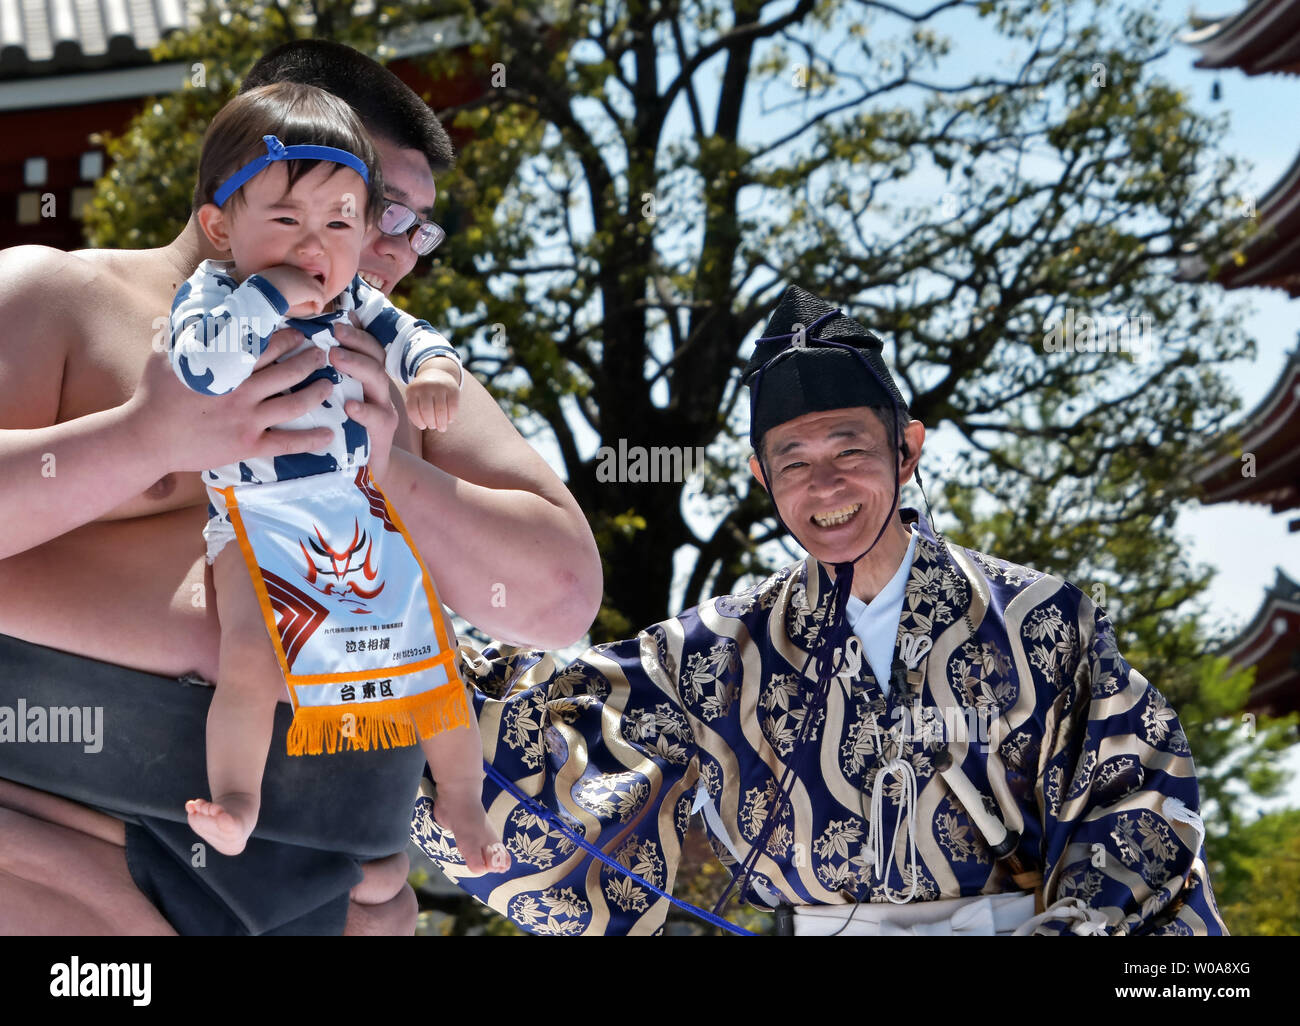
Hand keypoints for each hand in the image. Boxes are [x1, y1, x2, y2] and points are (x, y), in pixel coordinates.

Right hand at [131, 328, 335, 471]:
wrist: (147, 437)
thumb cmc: (155, 394)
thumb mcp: (168, 355)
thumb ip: (188, 335)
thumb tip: (197, 312)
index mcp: (226, 367)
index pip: (266, 347)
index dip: (288, 339)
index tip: (300, 334)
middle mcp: (242, 391)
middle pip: (287, 372)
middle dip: (309, 361)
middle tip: (322, 355)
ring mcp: (247, 420)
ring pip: (294, 403)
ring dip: (317, 393)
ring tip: (328, 385)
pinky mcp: (248, 446)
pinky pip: (286, 443)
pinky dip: (310, 440)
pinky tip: (329, 435)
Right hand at [255, 264, 326, 316]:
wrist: (267, 290)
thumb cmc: (262, 289)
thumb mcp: (265, 284)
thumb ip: (272, 285)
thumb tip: (270, 293)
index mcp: (287, 269)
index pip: (300, 275)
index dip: (303, 284)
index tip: (301, 293)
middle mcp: (299, 272)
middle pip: (313, 280)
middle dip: (314, 290)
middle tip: (313, 300)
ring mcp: (306, 280)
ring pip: (319, 289)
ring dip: (318, 298)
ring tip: (316, 307)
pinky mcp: (311, 290)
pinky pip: (321, 298)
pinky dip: (320, 305)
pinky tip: (316, 311)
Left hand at [329, 317, 398, 482]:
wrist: (363, 471)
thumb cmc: (341, 432)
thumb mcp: (333, 401)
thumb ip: (325, 377)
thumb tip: (298, 345)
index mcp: (364, 378)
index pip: (365, 346)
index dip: (355, 330)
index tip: (337, 319)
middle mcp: (376, 390)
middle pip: (374, 356)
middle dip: (356, 341)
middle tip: (335, 333)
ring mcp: (382, 409)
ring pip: (377, 380)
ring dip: (357, 366)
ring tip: (337, 357)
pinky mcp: (381, 433)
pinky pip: (376, 419)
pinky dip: (364, 411)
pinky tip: (350, 406)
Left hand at [405, 357, 460, 432]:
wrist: (438, 374)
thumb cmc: (424, 392)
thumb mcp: (415, 396)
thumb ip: (415, 409)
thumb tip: (423, 426)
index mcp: (412, 390)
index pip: (413, 410)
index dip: (418, 422)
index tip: (423, 426)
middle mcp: (425, 386)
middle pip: (427, 411)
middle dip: (431, 423)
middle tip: (434, 427)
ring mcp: (440, 386)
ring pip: (440, 410)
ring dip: (442, 423)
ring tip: (442, 428)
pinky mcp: (453, 388)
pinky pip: (453, 407)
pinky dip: (451, 417)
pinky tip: (449, 420)